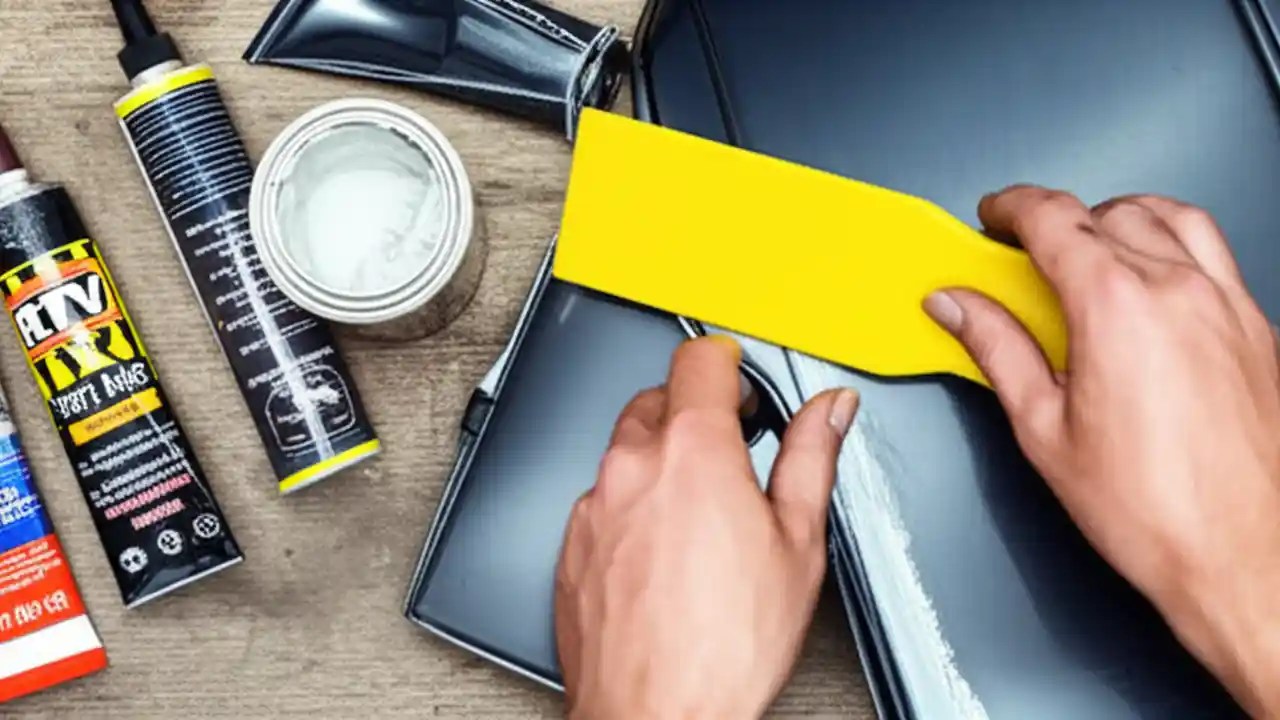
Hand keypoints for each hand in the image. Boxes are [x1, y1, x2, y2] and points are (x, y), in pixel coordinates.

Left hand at [555, 336, 858, 718]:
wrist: (654, 713)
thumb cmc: (723, 646)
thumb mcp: (799, 543)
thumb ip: (812, 459)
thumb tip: (829, 411)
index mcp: (693, 452)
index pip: (698, 360)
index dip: (725, 361)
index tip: (737, 376)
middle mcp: (632, 468)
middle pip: (658, 400)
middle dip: (693, 413)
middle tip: (729, 452)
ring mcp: (593, 505)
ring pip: (625, 452)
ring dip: (658, 462)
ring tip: (698, 516)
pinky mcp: (570, 543)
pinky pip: (601, 499)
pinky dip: (629, 506)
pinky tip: (661, 551)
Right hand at [925, 186, 1279, 717]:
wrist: (1245, 559)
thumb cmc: (1156, 512)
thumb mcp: (1043, 429)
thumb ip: (997, 349)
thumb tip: (958, 307)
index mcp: (1118, 307)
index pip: (1055, 219)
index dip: (1013, 207)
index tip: (994, 216)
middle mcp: (1180, 292)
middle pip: (1107, 213)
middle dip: (1057, 220)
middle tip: (1022, 253)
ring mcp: (1226, 305)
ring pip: (1169, 217)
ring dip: (1118, 217)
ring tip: (1087, 249)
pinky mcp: (1255, 329)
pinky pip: (1213, 252)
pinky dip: (1172, 242)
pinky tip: (1149, 280)